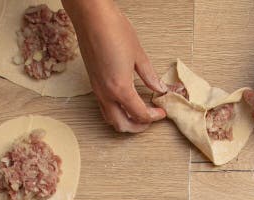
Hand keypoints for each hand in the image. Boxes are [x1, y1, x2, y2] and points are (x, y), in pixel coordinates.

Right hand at [63, 0, 166, 132]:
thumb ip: (150, 77)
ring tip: (138, 115)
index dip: (153, 117)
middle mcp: (106, 94)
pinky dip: (115, 111)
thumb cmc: (113, 30)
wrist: (91, 17)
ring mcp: (97, 89)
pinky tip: (125, 102)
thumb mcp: (138, 55)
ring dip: (125, 122)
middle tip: (150, 120)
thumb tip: (160, 89)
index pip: (139, 114)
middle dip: (138, 127)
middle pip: (121, 124)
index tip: (162, 112)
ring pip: (110, 118)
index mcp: (120, 89)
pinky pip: (103, 107)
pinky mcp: (93, 83)